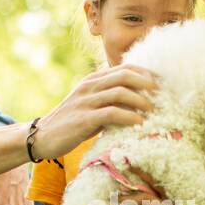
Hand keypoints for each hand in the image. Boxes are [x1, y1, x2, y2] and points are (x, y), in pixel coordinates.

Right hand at [30, 64, 158, 159]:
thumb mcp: (91, 106)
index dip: (146, 73)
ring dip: (141, 101)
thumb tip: (139, 104)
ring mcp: (86, 101)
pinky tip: (140, 124)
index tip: (163, 83)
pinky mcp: (83, 119)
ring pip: (120, 92)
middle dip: (148, 84)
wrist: (41, 136)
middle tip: (163, 96)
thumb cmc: (71, 124)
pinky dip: (129, 117)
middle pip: (125, 75)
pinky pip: (111, 113)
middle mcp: (90, 86)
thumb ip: (110, 101)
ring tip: (155, 111)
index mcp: (93, 80)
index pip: (125, 68)